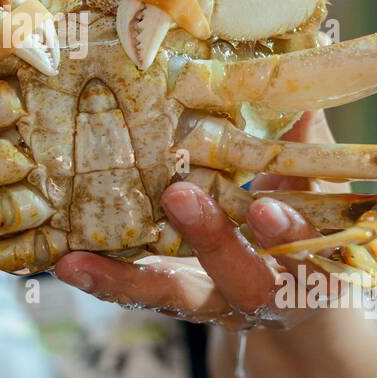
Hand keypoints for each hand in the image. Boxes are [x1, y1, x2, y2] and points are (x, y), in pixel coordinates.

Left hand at [55, 109, 347, 330]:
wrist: (293, 308)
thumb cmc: (302, 227)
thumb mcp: (312, 190)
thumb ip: (306, 142)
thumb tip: (305, 70)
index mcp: (311, 266)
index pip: (307, 252)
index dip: (288, 232)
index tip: (266, 206)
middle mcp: (262, 296)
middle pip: (241, 279)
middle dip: (211, 239)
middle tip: (178, 196)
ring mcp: (212, 303)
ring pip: (171, 295)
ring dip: (125, 277)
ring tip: (77, 260)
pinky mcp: (171, 302)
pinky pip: (135, 295)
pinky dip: (101, 279)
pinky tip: (64, 263)